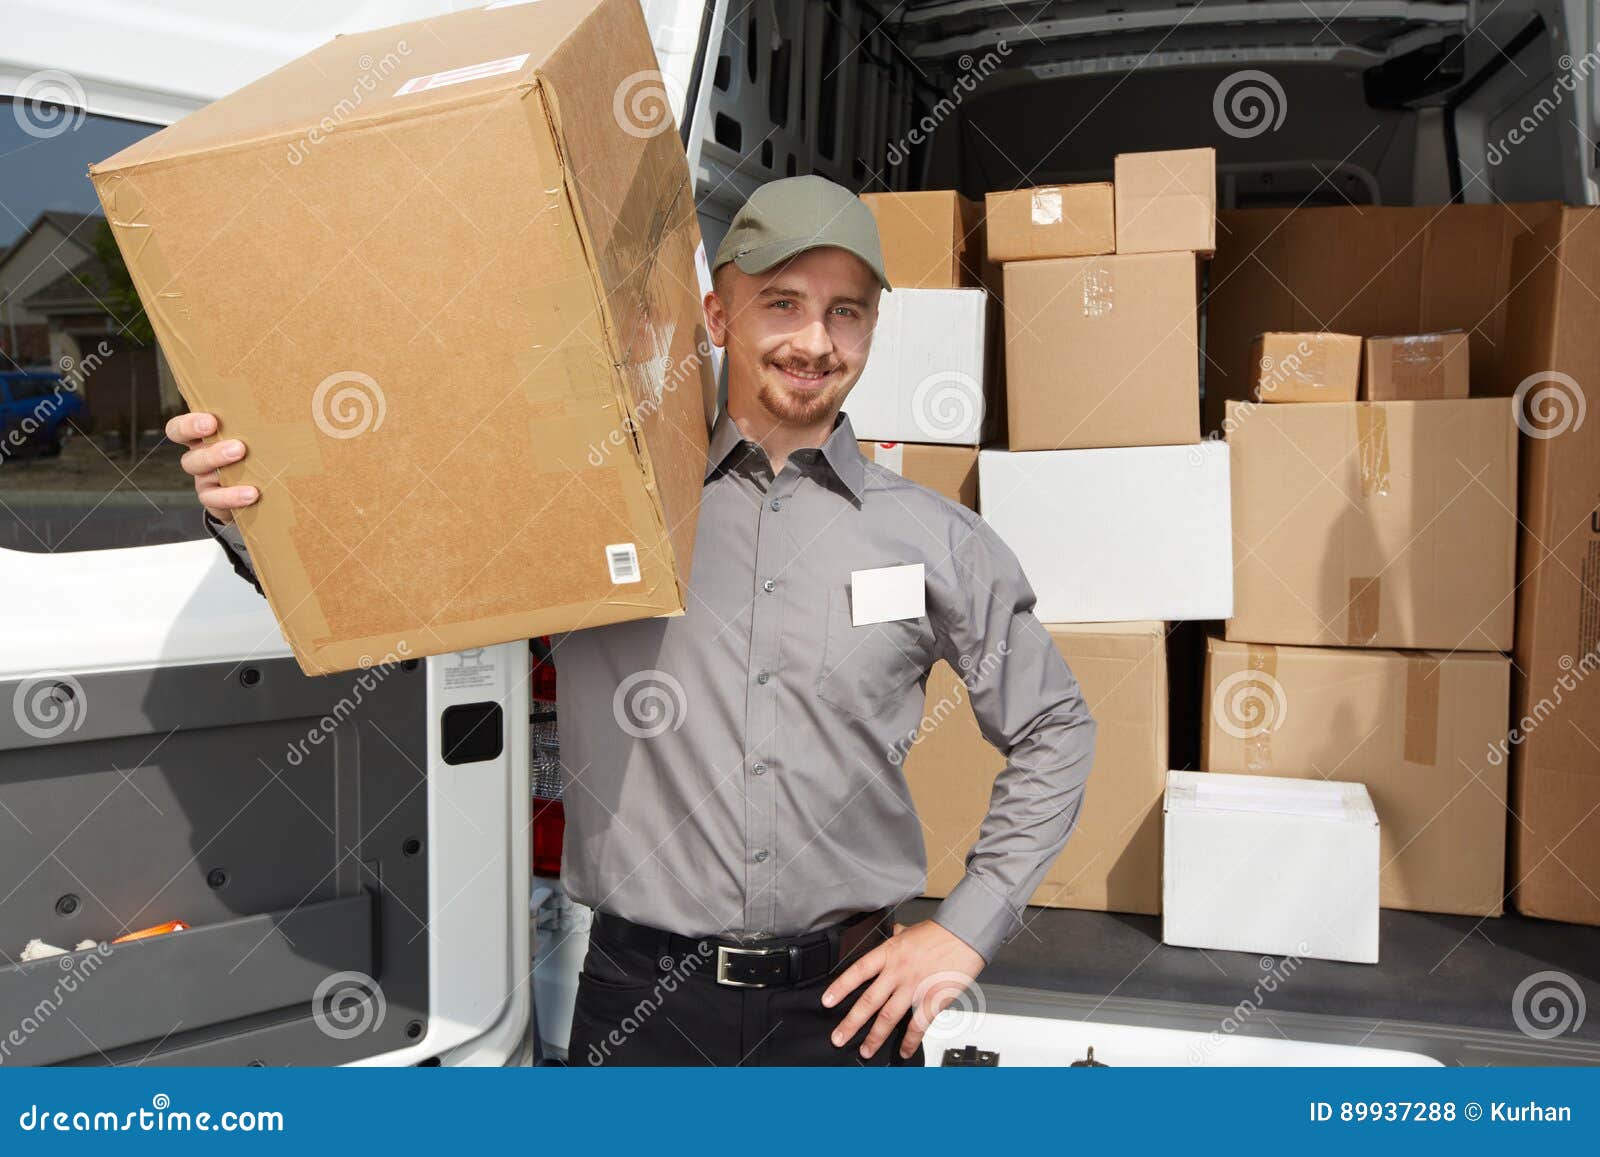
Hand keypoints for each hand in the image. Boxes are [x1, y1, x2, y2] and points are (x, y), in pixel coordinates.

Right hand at [167, 412, 257, 524]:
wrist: (259, 487)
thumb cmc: (256, 448)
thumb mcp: (252, 431)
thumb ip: (256, 416)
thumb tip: (283, 387)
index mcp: (203, 438)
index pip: (179, 430)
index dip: (189, 426)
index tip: (211, 422)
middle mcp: (199, 459)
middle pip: (191, 457)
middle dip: (213, 452)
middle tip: (239, 447)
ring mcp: (205, 481)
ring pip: (202, 479)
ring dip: (223, 472)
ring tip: (247, 471)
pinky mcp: (214, 500)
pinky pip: (214, 500)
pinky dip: (232, 497)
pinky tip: (252, 494)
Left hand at [821, 919, 984, 1059]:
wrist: (966, 934)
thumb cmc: (940, 932)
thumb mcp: (909, 931)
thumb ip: (896, 937)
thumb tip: (890, 934)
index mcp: (890, 953)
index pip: (858, 971)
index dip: (840, 987)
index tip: (827, 1002)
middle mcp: (898, 971)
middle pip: (868, 1001)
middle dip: (851, 1023)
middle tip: (839, 1038)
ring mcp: (915, 987)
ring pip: (888, 1017)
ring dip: (875, 1037)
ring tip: (866, 1050)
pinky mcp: (932, 999)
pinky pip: (917, 1025)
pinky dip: (909, 1041)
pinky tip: (902, 1050)